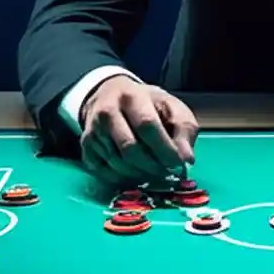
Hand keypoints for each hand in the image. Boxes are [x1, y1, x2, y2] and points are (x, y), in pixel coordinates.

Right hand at [78, 75, 197, 186]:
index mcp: (132, 97)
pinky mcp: (85, 147)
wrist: (111, 94)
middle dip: (153, 166)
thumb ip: (184, 129)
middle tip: (168, 173)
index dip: (164, 149)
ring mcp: (93, 131)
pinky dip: (123, 179)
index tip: (178, 164)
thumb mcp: (171, 107)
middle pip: (130, 149)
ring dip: (140, 175)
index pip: (147, 125)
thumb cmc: (147, 104)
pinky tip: (136, 174)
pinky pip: (104, 172)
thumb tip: (187, 158)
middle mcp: (107, 112)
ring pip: (117, 164)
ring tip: (155, 173)